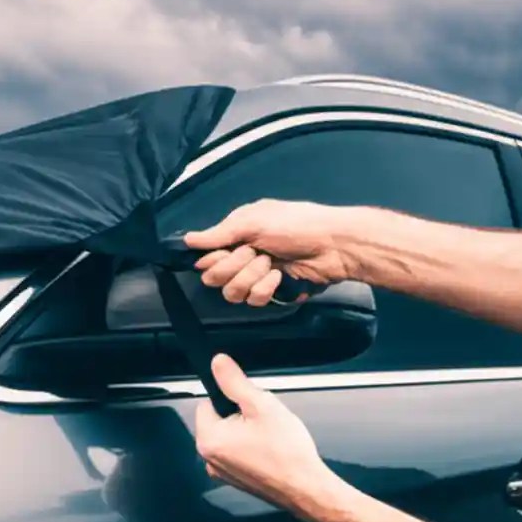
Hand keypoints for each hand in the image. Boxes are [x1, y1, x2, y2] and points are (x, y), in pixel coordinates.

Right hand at [183, 199, 360, 306]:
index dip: (213, 259)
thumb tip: (187, 240)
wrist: (333, 246)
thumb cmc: (296, 225)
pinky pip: (255, 300)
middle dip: (234, 268)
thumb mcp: (255, 221)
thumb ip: (220, 233)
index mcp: (236, 234)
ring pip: (233, 293)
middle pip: (215, 279)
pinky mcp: (272, 291)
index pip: (206, 257)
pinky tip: (281, 276)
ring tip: (271, 265)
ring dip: (252, 278)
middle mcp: (242, 255)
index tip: (228, 252)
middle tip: (254, 254)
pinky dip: (267, 288)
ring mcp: (256, 275)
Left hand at [194, 353, 345, 511]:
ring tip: (270, 438)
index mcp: (209, 440)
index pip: (207, 402)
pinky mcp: (237, 480)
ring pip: (231, 437)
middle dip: (240, 415)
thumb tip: (218, 363)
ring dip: (248, 432)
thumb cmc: (287, 453)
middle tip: (264, 422)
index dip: (230, 398)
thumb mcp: (261, 405)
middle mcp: (210, 459)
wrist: (307, 489)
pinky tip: (271, 451)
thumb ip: (235, 382)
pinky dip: (252, 448)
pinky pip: (239, 453)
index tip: (250, 405)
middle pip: (219, 420)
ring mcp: (223, 472)